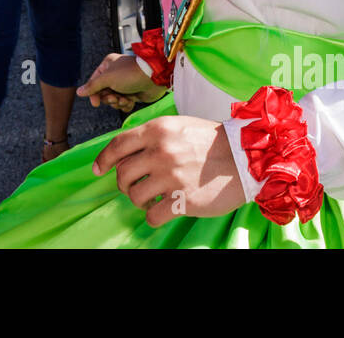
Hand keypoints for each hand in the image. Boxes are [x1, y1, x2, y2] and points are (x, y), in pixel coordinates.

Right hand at [77, 53, 164, 111]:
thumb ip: (93, 86)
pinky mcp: (133, 93)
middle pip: (103, 93)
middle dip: (109, 98)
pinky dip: (126, 104)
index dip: (94, 94)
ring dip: (118, 102)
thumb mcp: (108, 78)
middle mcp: (115, 74)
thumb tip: (79, 92)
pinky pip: (123, 104)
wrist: (154, 78)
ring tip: (125, 98)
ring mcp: (124, 84)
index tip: (96, 103)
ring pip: (113, 100)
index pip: (94, 82)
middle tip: (115, 97)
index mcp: (108, 66)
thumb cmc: (131, 73)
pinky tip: (131, 101)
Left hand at [92, 116, 246, 225]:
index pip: (118, 145)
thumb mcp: (179, 126)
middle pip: (122, 173)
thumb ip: (153, 136)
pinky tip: (163, 210)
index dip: (103, 159)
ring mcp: (171, 176)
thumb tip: (127, 152)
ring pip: (134, 196)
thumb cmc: (211, 141)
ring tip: (152, 198)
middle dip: (122, 184)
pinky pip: (152, 216)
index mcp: (158, 130)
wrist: (245, 157)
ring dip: (138, 201)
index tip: (98, 170)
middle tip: (132, 187)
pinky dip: (152, 216)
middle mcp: (161, 151)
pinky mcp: (183, 200)